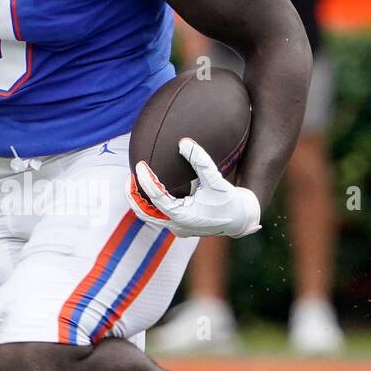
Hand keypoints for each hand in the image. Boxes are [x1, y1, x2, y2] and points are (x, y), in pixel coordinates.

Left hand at [127, 138, 261, 238]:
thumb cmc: (228, 199)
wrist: (239, 219)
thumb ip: (200, 160)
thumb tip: (183, 141)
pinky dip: (151, 204)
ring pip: (149, 216)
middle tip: (130, 176)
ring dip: (141, 200)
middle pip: (144, 212)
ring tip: (137, 181)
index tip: (140, 164)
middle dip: (134, 195)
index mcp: (183, 216)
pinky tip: (152, 188)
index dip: (146, 180)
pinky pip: (158, 216)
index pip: (156, 198)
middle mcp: (176, 225)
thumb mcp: (216, 179)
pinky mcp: (178, 227)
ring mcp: (176, 228)